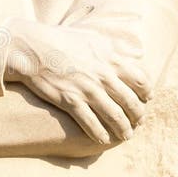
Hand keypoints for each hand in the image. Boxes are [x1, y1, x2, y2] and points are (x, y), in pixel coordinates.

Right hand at [5, 19, 150, 143]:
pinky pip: (90, 123)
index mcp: (110, 59)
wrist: (31, 48)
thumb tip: (125, 52)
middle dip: (138, 116)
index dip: (146, 93)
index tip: (146, 100)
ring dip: (123, 129)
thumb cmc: (60, 39)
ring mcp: (87, 89)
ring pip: (114, 115)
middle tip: (138, 123)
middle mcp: (103, 75)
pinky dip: (100, 134)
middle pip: (130, 101)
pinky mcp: (70, 100)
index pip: (140, 80)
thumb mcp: (91, 36)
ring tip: (126, 136)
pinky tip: (103, 140)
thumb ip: (111, 47)